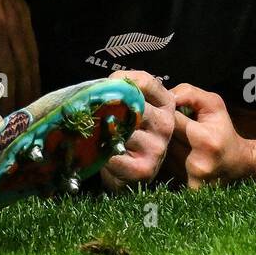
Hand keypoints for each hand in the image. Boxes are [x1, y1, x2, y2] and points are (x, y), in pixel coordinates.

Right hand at [0, 0, 39, 111]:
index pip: (33, 57)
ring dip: (5, 101)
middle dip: (24, 98)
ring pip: (8, 76)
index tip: (33, 100)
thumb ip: (7, 14)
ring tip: (2, 123)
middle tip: (21, 121)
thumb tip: (4, 32)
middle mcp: (15, 28)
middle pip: (25, 71)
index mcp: (22, 17)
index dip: (34, 81)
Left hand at [100, 70, 174, 190]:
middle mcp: (166, 125)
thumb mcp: (132, 107)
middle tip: (90, 111)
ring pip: (120, 130)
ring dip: (100, 131)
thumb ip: (125, 91)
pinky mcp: (143, 169)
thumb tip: (104, 85)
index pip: (146, 82)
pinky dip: (100, 152)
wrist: (128, 174)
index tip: (106, 85)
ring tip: (93, 133)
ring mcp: (157, 148)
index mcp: (166, 104)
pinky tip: (100, 153)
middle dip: (107, 107)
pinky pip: (112, 153)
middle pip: (131, 106)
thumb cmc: (127, 133)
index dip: (121, 80)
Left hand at [165, 83, 252, 186]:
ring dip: (160, 143)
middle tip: (164, 123)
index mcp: (205, 140)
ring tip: (171, 137)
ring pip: (160, 152)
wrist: (239, 164)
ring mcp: (190, 180)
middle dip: (160, 128)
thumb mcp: (213, 104)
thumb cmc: (223, 129)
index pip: (170, 120)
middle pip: (162, 138)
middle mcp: (196, 163)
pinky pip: (164, 167)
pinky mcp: (186, 189)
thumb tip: (164, 96)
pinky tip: (172, 153)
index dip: (166, 111)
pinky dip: (164, 158)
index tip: (167, 109)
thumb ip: (189, 93)